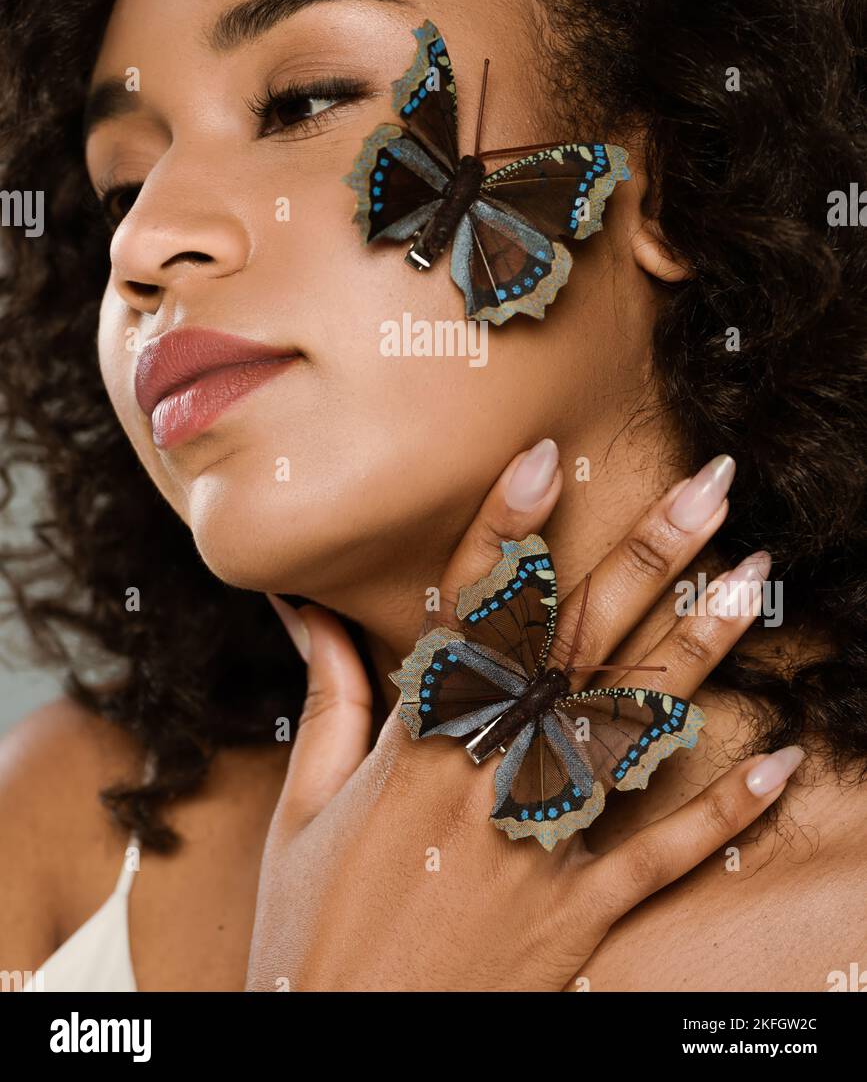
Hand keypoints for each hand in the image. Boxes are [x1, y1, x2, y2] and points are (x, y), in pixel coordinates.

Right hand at [246, 442, 801, 991]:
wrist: (343, 1048)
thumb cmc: (313, 923)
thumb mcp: (304, 802)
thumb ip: (330, 695)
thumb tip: (306, 609)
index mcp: (415, 741)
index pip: (470, 611)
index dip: (506, 530)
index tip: (548, 458)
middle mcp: (487, 774)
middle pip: (577, 643)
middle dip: (646, 557)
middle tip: (710, 488)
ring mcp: (542, 839)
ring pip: (635, 723)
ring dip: (702, 648)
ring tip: (753, 579)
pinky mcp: (581, 909)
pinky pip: (663, 850)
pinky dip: (725, 805)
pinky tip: (782, 757)